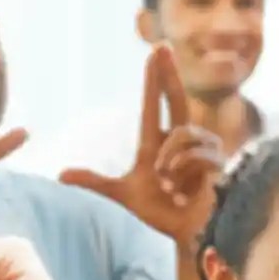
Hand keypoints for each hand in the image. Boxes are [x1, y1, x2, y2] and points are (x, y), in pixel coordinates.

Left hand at [60, 45, 223, 248]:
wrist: (184, 232)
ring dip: (169, 163)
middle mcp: (182, 139)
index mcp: (158, 142)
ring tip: (168, 186)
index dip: (156, 78)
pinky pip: (194, 155)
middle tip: (159, 46)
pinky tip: (186, 191)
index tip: (155, 51)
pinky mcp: (218, 161)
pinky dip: (183, 174)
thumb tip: (61, 175)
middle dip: (167, 74)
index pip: (156, 104)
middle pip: (177, 99)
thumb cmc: (160, 211)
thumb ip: (95, 182)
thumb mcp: (123, 194)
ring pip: (181, 134)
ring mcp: (202, 148)